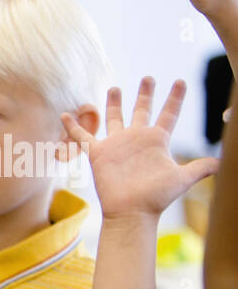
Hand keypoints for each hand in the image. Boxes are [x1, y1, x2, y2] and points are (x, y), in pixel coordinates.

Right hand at [61, 78, 217, 222]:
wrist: (131, 211)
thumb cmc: (156, 197)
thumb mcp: (183, 178)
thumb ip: (201, 167)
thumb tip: (224, 162)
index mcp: (157, 141)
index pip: (169, 113)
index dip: (175, 97)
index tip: (180, 81)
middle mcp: (137, 139)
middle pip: (142, 110)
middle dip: (145, 93)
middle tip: (148, 77)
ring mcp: (116, 144)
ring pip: (114, 118)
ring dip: (114, 103)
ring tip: (114, 88)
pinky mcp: (98, 153)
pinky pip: (82, 137)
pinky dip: (73, 126)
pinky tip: (65, 115)